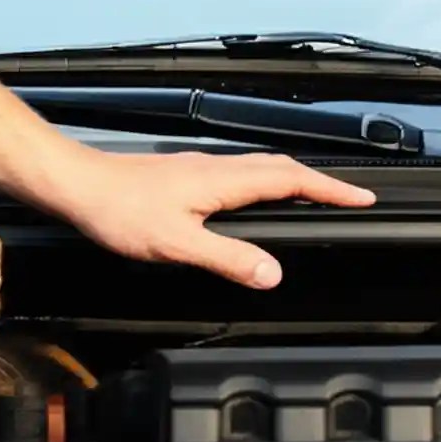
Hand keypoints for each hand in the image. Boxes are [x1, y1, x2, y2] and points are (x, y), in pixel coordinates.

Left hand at [58, 150, 376, 287]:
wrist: (78, 186)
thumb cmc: (118, 209)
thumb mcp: (177, 243)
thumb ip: (227, 258)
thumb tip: (271, 273)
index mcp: (223, 181)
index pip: (292, 179)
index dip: (331, 189)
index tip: (363, 198)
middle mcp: (214, 168)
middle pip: (281, 168)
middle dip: (320, 183)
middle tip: (347, 198)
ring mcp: (197, 170)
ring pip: (257, 169)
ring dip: (291, 181)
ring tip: (311, 199)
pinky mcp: (181, 177)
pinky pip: (236, 176)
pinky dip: (260, 186)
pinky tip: (248, 203)